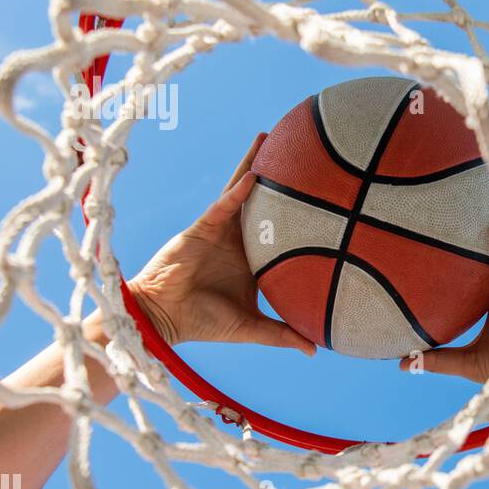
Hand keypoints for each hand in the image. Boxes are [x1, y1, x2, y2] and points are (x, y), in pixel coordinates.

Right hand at [126, 133, 316, 355]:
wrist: (165, 318)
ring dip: (255, 166)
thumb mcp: (251, 327)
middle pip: (264, 201)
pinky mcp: (201, 227)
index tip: (322, 195)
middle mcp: (239, 239)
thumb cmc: (205, 322)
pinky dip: (237, 191)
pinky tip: (254, 175)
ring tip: (272, 138)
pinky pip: (223, 206)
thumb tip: (317, 350)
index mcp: (254, 258)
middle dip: (278, 176)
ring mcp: (221, 230)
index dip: (296, 211)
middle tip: (301, 150)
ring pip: (242, 192)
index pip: (280, 229)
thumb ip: (282, 334)